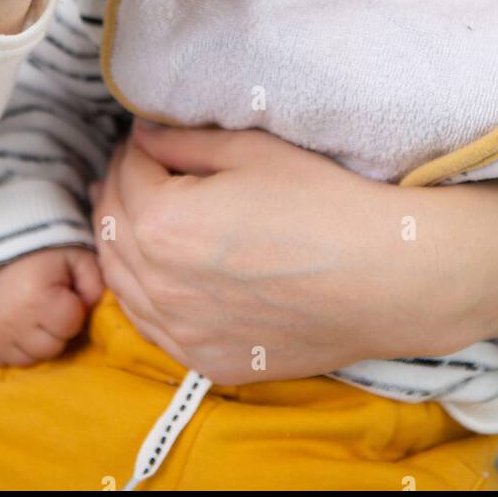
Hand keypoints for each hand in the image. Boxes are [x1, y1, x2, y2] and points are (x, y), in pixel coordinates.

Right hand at [0, 246, 103, 365]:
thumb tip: (93, 312)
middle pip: (51, 348)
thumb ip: (94, 284)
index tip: (65, 296)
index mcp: (36, 298)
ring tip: (32, 316)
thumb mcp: (77, 258)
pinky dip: (13, 348)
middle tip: (49, 308)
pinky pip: (5, 361)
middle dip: (56, 331)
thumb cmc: (43, 254)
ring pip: (29, 360)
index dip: (73, 312)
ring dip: (36, 342)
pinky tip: (16, 326)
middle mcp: (11, 322)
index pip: (70, 326)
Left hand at [90, 123, 497, 384]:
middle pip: (111, 226)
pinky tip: (160, 272)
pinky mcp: (208, 361)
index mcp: (163, 223)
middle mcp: (159, 285)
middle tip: (138, 167)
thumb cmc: (324, 202)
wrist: (386, 276)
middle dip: (118, 188)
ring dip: (121, 241)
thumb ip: (183, 142)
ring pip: (120, 281)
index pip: (125, 173)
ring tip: (141, 214)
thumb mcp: (251, 150)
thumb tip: (143, 137)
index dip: (134, 146)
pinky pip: (151, 326)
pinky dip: (143, 293)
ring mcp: (182, 332)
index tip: (148, 135)